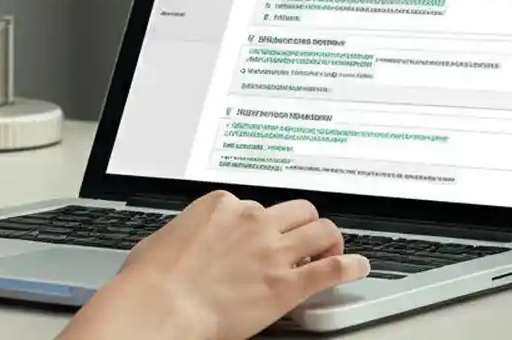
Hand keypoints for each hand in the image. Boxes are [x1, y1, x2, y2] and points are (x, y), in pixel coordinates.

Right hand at [117, 190, 368, 339]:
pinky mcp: (288, 285)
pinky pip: (332, 269)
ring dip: (329, 240)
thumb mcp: (163, 240)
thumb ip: (188, 234)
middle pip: (298, 210)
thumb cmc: (152, 279)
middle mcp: (253, 222)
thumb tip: (186, 243)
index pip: (255, 205)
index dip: (262, 222)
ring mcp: (274, 252)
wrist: (161, 307)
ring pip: (322, 231)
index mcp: (221, 206)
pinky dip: (351, 266)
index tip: (262, 234)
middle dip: (303, 224)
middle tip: (305, 238)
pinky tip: (358, 267)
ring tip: (332, 250)